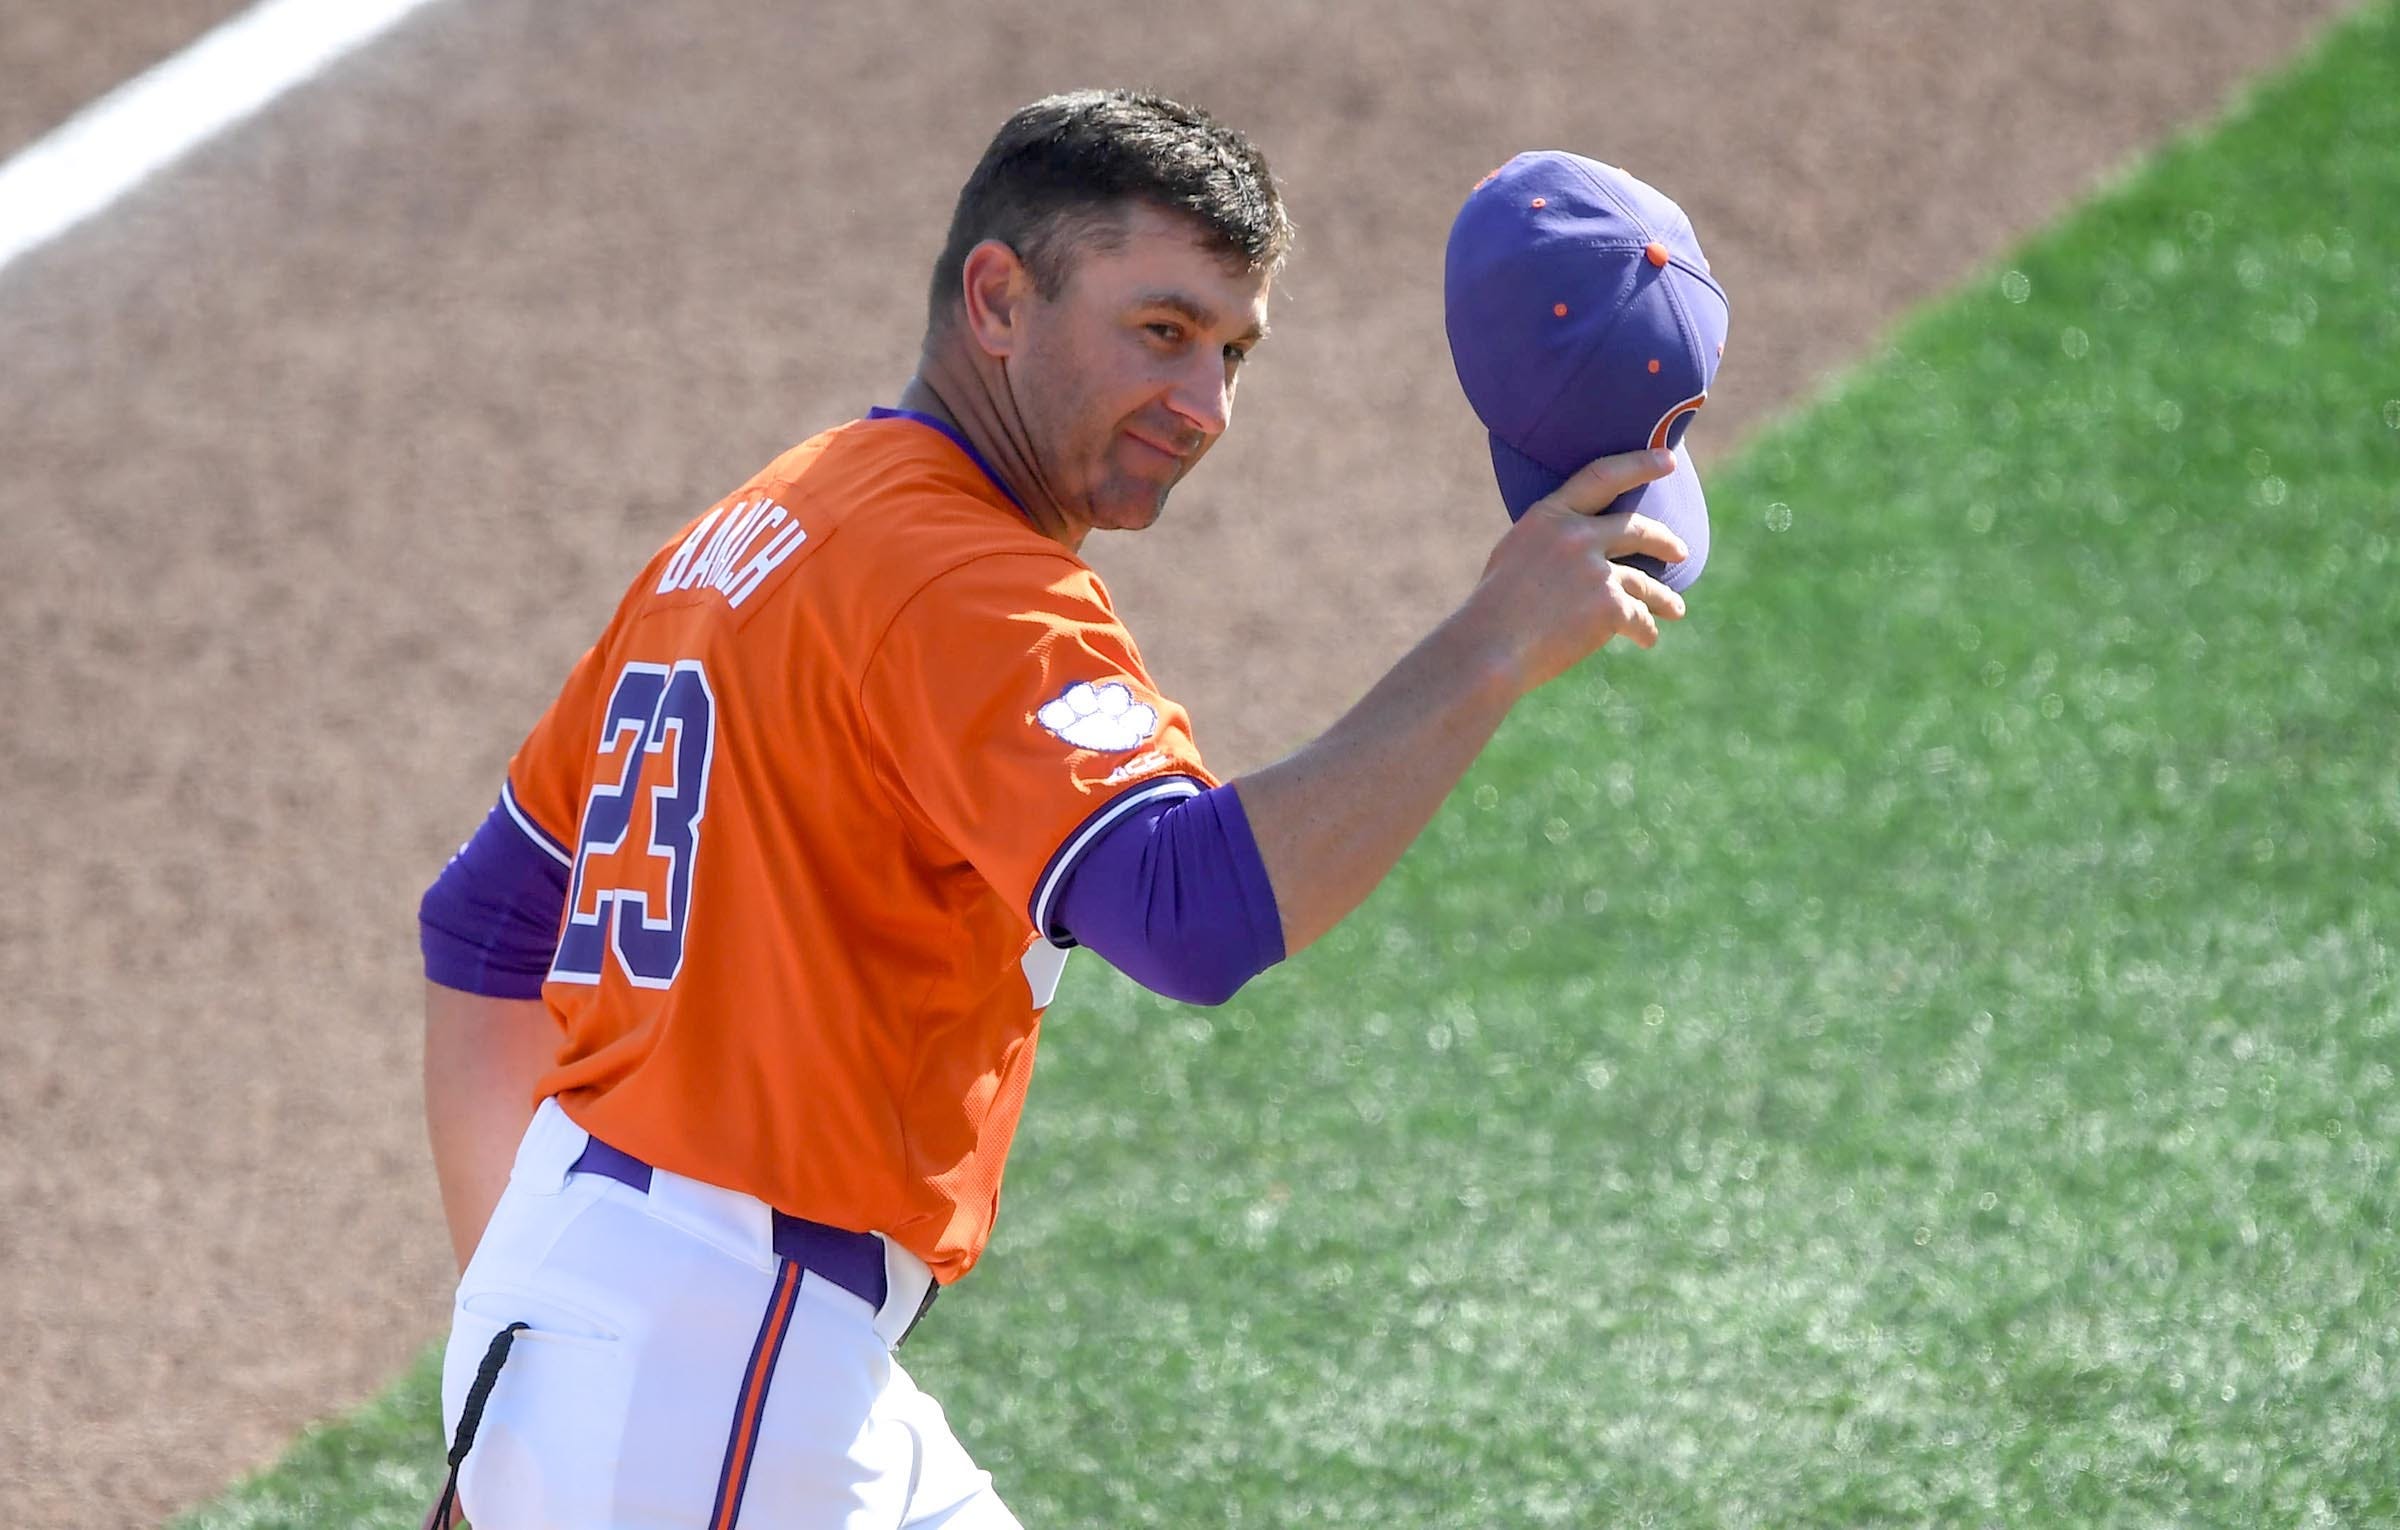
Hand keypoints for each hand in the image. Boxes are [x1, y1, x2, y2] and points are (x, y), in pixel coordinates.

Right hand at [1464, 447, 1691, 693]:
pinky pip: (1639, 618)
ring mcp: (1595, 571)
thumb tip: (1581, 553)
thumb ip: (1548, 544)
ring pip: (1643, 582)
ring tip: (1674, 609)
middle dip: (1665, 541)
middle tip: (1680, 551)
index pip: (1602, 475)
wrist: (1489, 650)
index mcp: (1548, 516)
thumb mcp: (1514, 557)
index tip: (1668, 460)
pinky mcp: (1609, 606)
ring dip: (1663, 598)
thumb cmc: (1492, 612)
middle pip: (1636, 529)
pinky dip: (1645, 631)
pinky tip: (1648, 639)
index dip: (1639, 464)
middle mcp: (1575, 536)